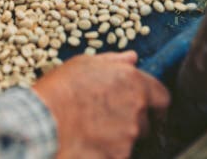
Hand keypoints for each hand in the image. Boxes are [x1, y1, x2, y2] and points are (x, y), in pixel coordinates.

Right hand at [32, 51, 169, 158]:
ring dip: (117, 138)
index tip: (146, 106)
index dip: (154, 102)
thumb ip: (113, 61)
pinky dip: (106, 152)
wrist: (45, 121)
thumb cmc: (61, 89)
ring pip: (130, 140)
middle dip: (131, 121)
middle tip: (106, 118)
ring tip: (92, 131)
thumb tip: (131, 58)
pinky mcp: (119, 156)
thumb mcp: (84, 64)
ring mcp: (128, 136)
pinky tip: (89, 144)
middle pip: (145, 121)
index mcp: (133, 82)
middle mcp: (136, 109)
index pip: (162, 97)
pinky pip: (117, 155)